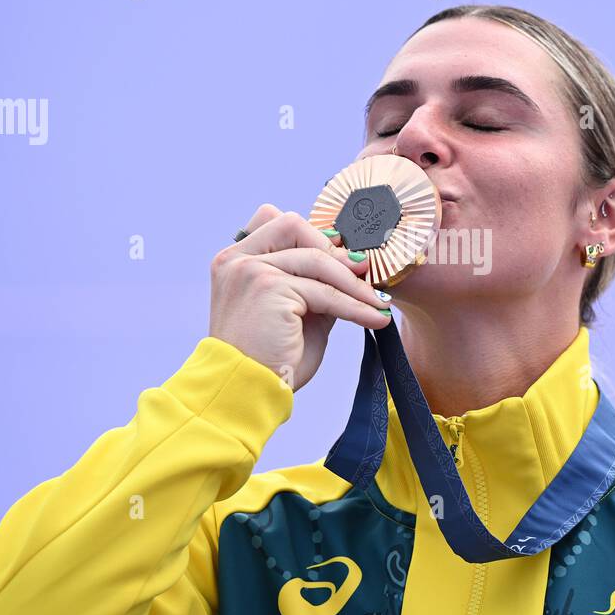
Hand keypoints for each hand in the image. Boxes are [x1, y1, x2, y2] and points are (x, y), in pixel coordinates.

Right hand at [209, 205, 390, 391]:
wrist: (245, 393)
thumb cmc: (268, 359)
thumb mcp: (294, 312)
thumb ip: (313, 285)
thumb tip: (353, 266)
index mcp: (235, 261)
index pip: (274, 221)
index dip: (313, 234)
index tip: (344, 257)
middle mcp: (237, 260)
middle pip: (294, 227)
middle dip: (333, 250)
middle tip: (365, 273)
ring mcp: (250, 270)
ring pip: (317, 261)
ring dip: (355, 283)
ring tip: (379, 302)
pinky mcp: (268, 287)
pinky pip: (324, 291)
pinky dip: (355, 305)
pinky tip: (375, 318)